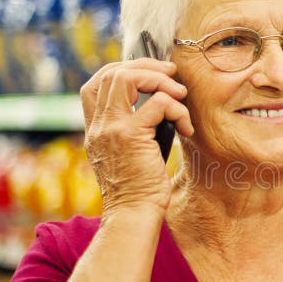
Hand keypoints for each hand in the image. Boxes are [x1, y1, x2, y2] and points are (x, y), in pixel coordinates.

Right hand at [80, 58, 193, 215]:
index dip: (123, 69)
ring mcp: (111, 128)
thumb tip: (159, 102)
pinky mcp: (131, 135)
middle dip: (146, 66)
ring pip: (128, 78)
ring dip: (161, 80)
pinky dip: (178, 109)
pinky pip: (159, 102)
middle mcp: (98, 125)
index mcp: (95, 129)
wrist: (134, 214)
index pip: (96, 83)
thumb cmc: (141, 188)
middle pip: (112, 72)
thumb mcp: (130, 153)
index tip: (152, 75)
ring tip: (181, 95)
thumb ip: (134, 128)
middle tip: (172, 74)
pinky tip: (186, 127)